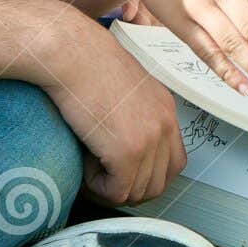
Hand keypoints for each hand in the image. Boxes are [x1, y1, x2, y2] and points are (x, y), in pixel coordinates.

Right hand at [38, 11, 185, 207]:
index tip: (122, 174)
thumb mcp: (125, 90)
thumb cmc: (87, 64)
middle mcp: (164, 125)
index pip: (174, 163)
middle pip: (159, 183)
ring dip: (111, 187)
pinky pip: (118, 192)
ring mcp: (149, 139)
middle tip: (102, 176)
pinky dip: (98, 188)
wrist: (72, 54)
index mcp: (166, 110)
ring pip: (138, 192)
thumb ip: (134, 116)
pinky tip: (84, 163)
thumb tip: (121, 148)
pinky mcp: (128, 152)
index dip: (147, 176)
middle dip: (129, 189)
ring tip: (89, 163)